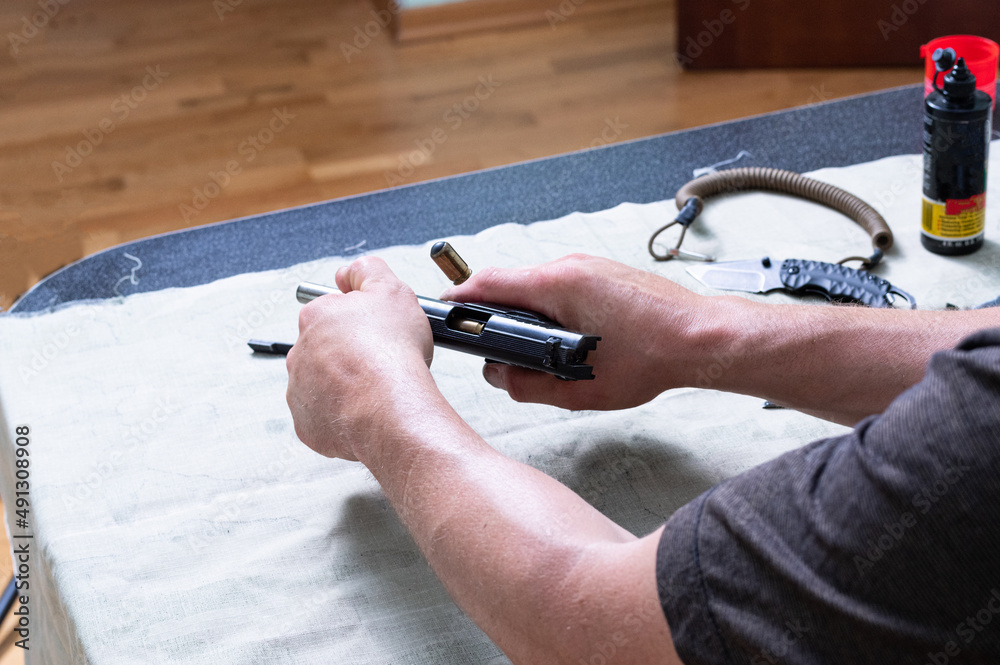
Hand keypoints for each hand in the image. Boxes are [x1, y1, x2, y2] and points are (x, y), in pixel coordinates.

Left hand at [286, 257, 433, 460]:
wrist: (392, 407)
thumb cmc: (393, 351)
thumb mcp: (391, 290)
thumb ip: (368, 271)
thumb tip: (350, 271)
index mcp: (315, 318)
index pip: (332, 314)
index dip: (359, 322)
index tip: (377, 333)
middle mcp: (299, 353)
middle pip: (324, 350)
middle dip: (348, 355)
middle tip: (380, 363)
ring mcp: (299, 391)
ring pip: (322, 385)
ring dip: (343, 386)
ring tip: (375, 390)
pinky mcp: (306, 424)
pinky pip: (323, 417)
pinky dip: (342, 415)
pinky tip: (365, 411)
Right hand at [440, 254, 710, 410]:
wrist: (701, 338)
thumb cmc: (652, 358)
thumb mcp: (582, 389)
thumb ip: (529, 386)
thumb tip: (499, 376)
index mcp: (558, 286)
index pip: (490, 283)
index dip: (462, 299)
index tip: (446, 313)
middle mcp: (571, 266)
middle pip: (511, 282)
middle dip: (493, 311)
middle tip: (486, 342)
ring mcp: (589, 265)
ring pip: (536, 283)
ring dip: (523, 310)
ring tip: (527, 346)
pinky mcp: (603, 272)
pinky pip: (560, 284)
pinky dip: (548, 306)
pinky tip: (558, 335)